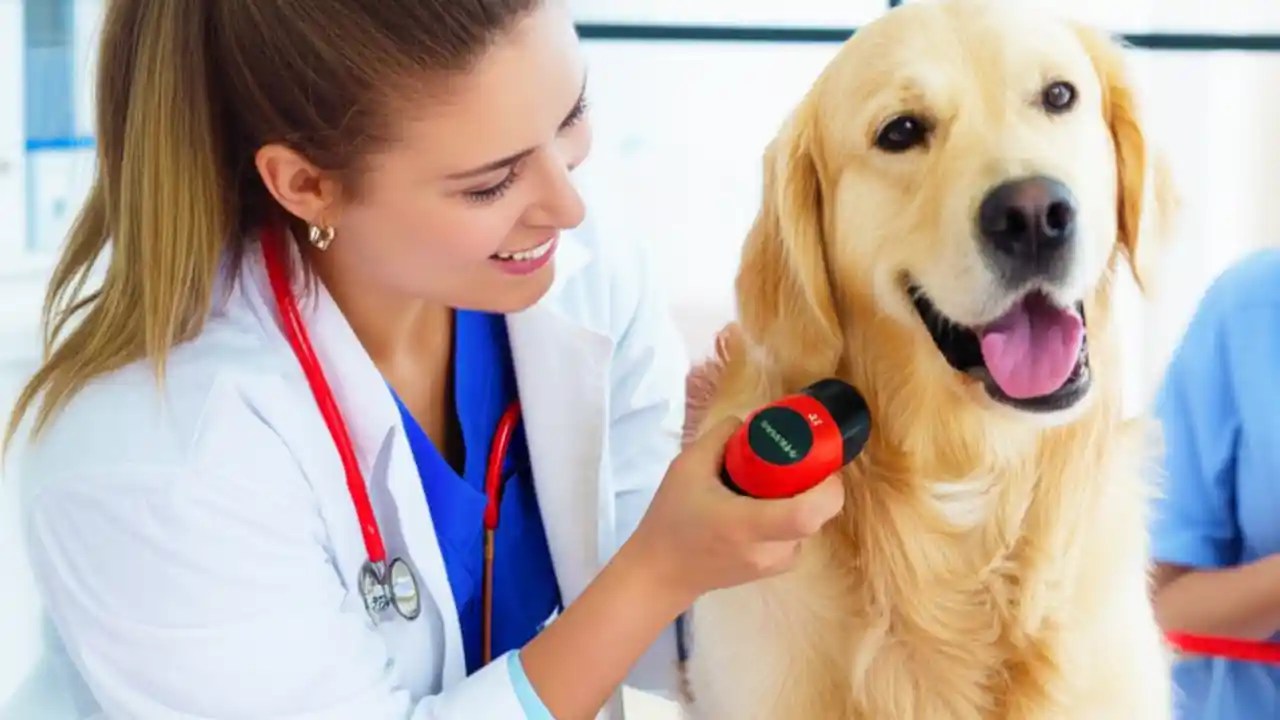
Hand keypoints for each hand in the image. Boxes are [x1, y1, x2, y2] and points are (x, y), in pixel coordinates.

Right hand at [622, 416, 845, 607]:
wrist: (660, 572)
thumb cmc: (671, 518)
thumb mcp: (687, 466)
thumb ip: (721, 436)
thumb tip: (750, 423)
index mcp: (748, 524)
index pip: (808, 513)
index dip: (826, 487)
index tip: (814, 460)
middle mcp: (769, 550)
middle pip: (816, 515)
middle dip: (811, 486)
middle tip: (789, 464)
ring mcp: (773, 566)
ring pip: (808, 526)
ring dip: (797, 502)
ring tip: (765, 487)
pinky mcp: (773, 572)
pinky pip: (795, 538)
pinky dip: (787, 520)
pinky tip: (759, 509)